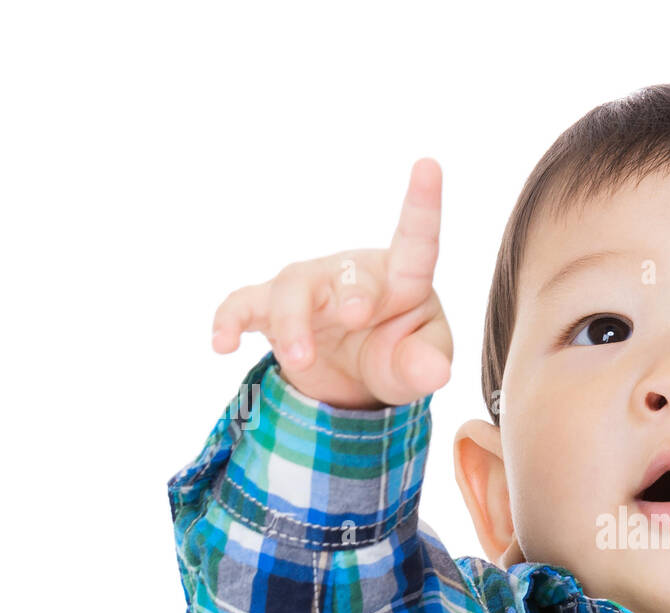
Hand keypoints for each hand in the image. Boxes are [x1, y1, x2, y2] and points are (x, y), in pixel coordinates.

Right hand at [211, 158, 452, 408]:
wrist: (355, 377)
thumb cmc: (398, 352)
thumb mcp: (418, 365)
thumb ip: (425, 365)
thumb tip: (436, 374)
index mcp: (401, 279)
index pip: (417, 239)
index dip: (423, 204)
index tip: (430, 165)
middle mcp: (352, 274)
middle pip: (349, 273)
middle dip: (352, 292)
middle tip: (355, 317)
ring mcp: (309, 289)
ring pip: (292, 290)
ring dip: (294, 324)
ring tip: (301, 359)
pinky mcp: (272, 311)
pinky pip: (243, 305)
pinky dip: (230, 321)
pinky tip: (221, 343)